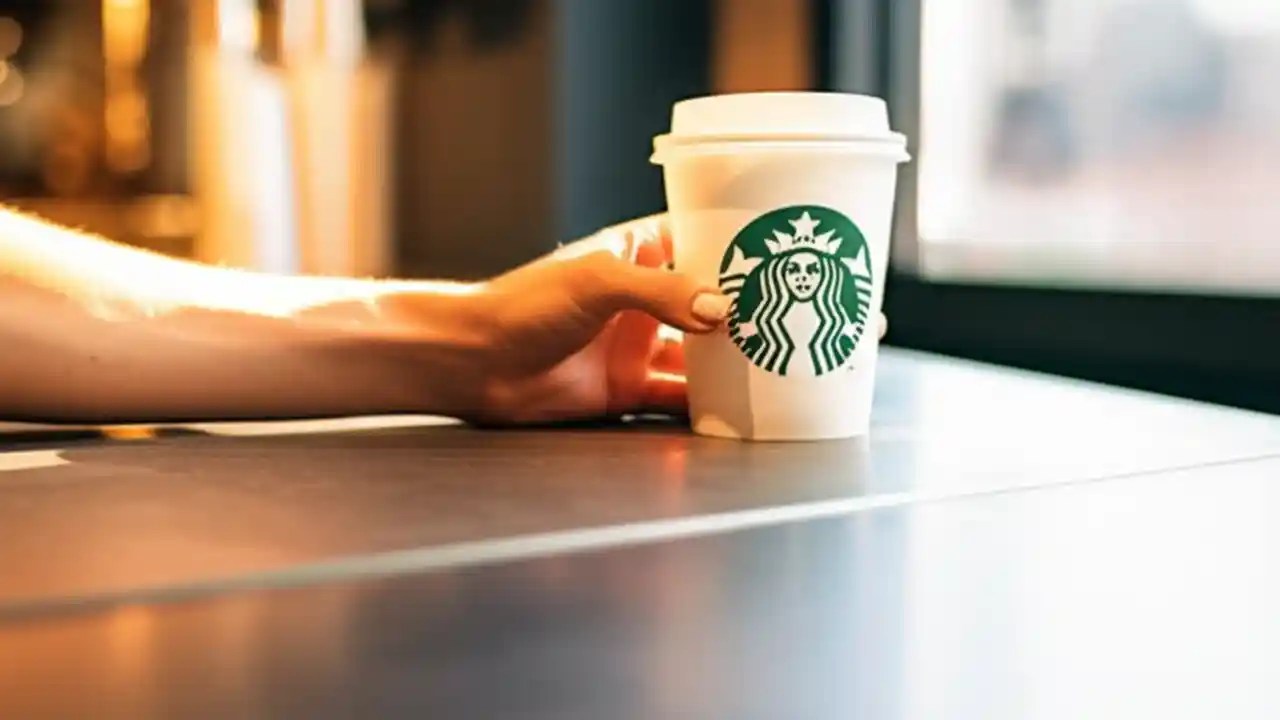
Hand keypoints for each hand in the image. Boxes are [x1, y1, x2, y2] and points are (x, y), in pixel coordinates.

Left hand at [420, 214, 887, 424]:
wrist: (471, 362)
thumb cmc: (522, 303)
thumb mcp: (594, 281)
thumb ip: (660, 294)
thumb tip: (723, 312)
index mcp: (642, 252)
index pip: (712, 239)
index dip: (757, 245)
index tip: (807, 248)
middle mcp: (649, 299)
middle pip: (725, 303)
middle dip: (772, 310)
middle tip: (828, 313)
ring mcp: (642, 347)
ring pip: (712, 356)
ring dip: (753, 363)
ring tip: (807, 365)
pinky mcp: (630, 391)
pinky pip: (685, 401)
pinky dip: (717, 409)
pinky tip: (756, 413)